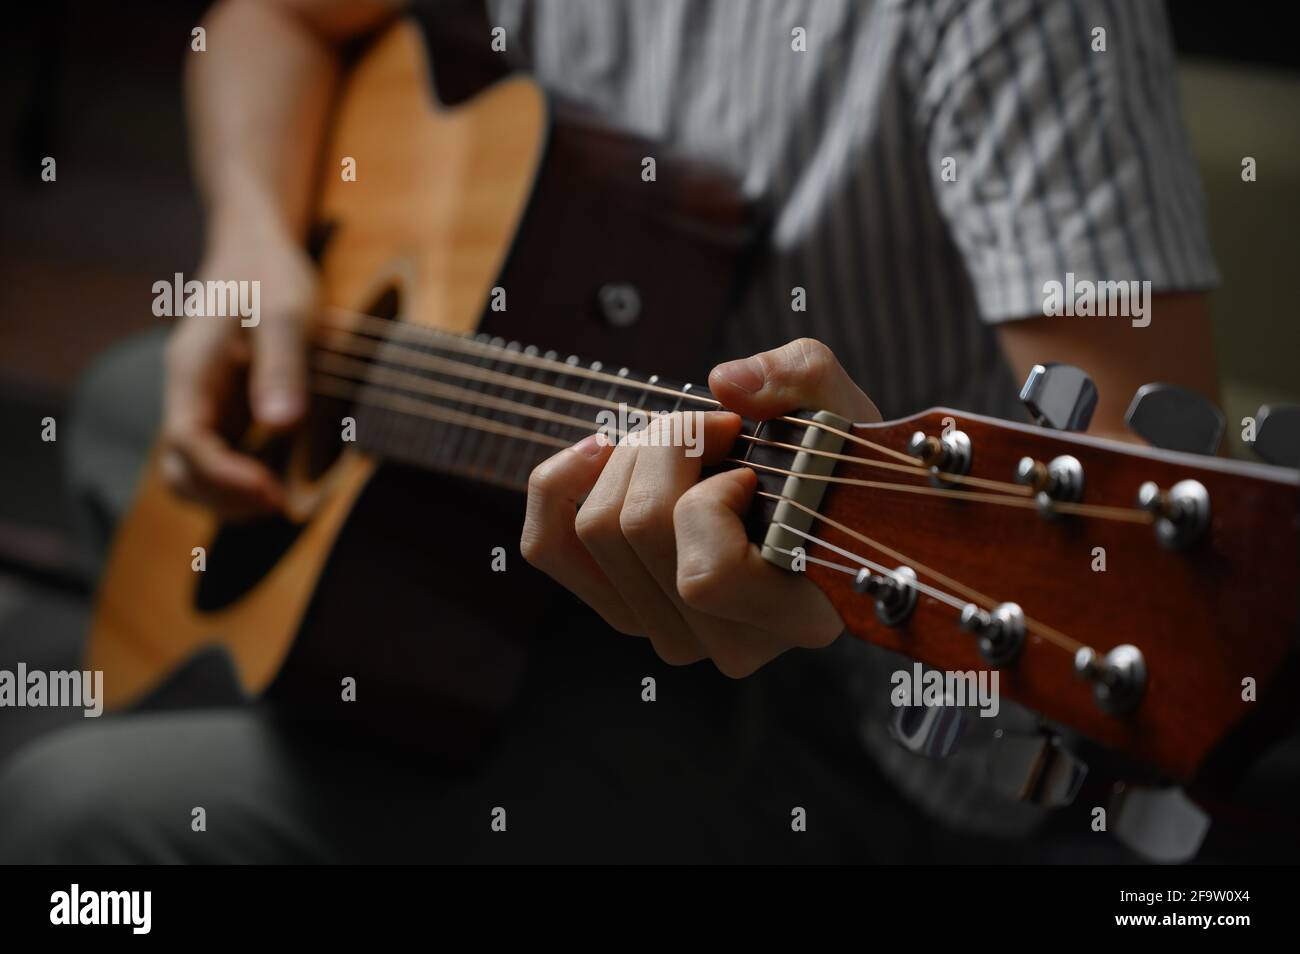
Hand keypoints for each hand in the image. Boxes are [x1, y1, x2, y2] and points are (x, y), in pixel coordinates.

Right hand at [159, 233, 317, 517]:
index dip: (225, 476)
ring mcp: (201, 405)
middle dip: (223, 498)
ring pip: (192, 470)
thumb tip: (281, 424)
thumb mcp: (286, 312)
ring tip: (281, 502)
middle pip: (179, 468)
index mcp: (191, 371)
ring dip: (228, 498)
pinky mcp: (221, 410)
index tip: (272, 492)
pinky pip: (216, 459)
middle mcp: (187, 394)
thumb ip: (283, 366)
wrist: (254, 250)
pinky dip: (239, 483)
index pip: (187, 442)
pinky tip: (280, 484)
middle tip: (280, 505)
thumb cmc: (271, 275)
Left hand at [522, 338, 881, 676]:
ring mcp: (671, 633)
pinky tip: (599, 451)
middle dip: (666, 446)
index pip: (705, 576)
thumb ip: (802, 378)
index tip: (749, 465)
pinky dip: (559, 484)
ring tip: (681, 444)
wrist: (815, 501)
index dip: (711, 499)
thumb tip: (726, 382)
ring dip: (630, 456)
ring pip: (595, 528)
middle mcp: (729, 644)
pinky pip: (546, 547)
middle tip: (711, 429)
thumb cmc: (832, 465)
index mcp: (797, 615)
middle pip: (636, 530)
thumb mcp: (839, 408)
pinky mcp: (623, 609)